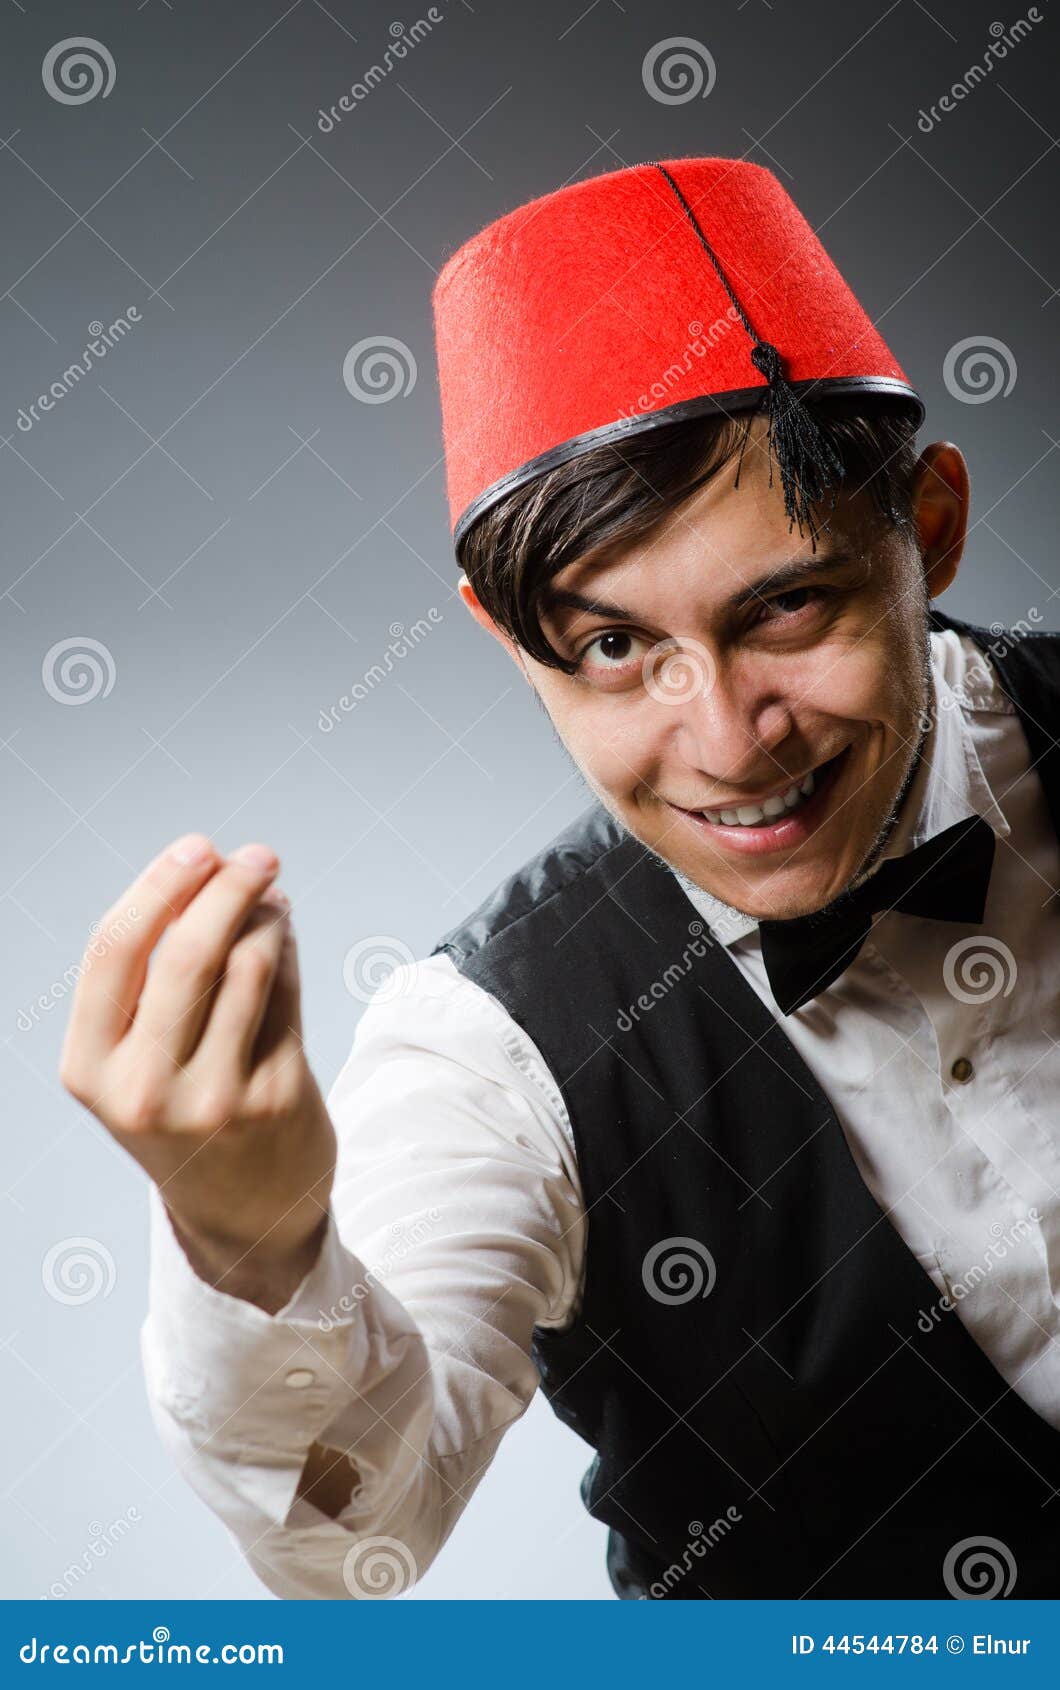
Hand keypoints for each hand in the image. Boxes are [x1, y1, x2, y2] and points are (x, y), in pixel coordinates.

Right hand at [59, 833, 336, 1310]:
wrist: (242, 1215)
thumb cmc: (182, 1113)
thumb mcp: (138, 1061)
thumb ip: (154, 978)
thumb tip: (209, 875)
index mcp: (91, 1070)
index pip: (114, 951)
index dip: (158, 886)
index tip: (196, 847)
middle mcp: (145, 1089)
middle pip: (186, 951)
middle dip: (226, 887)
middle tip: (257, 855)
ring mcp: (214, 1098)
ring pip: (247, 966)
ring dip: (265, 917)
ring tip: (270, 899)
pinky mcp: (276, 1099)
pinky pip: (286, 997)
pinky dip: (288, 952)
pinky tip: (284, 934)